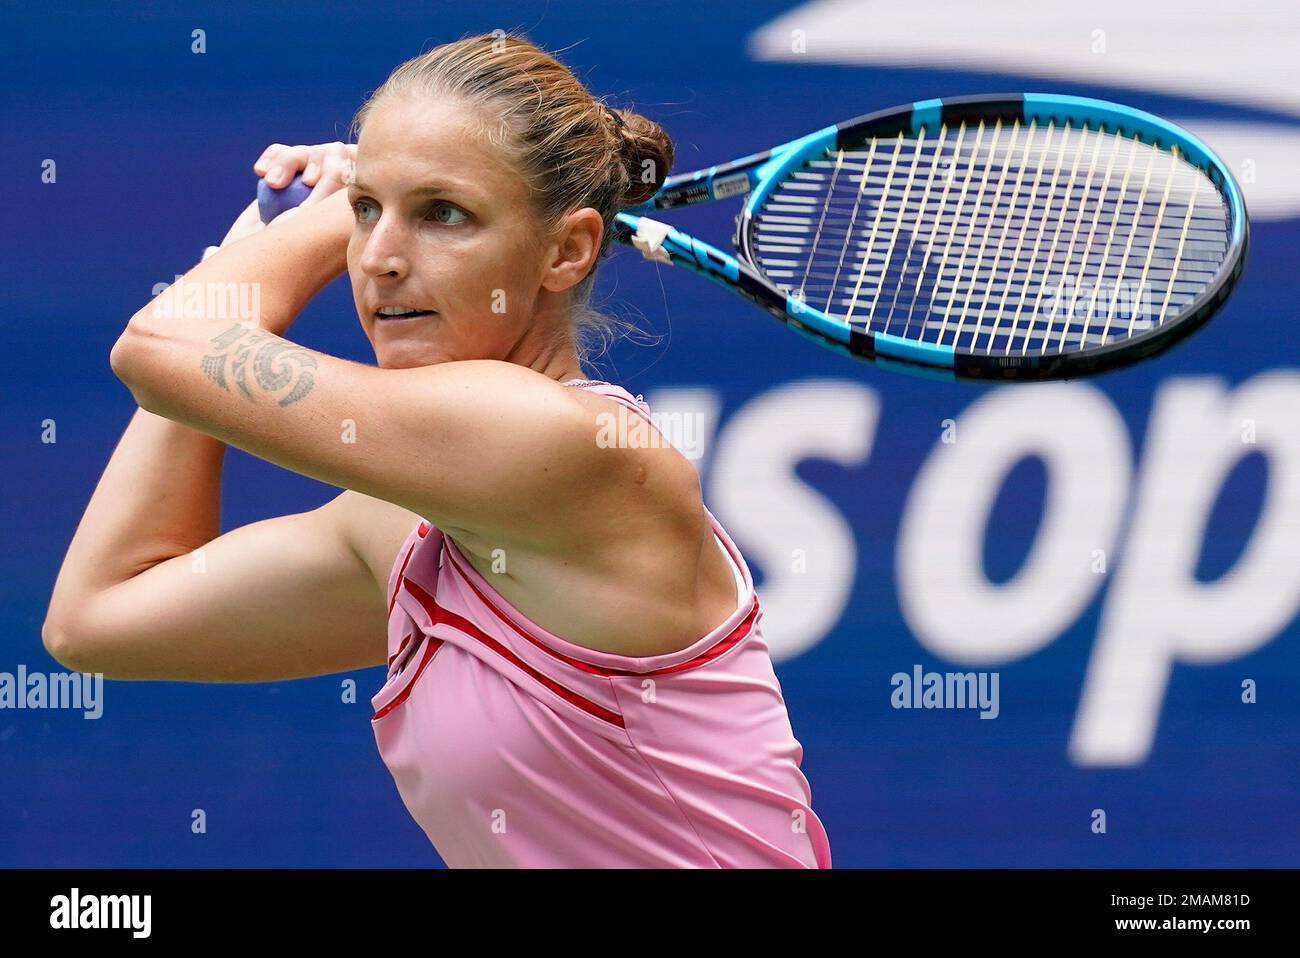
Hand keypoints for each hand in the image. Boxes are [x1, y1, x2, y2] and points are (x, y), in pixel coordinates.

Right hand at [216, 141, 357, 248]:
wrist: (252, 267)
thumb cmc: (292, 248)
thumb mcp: (319, 216)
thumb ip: (336, 181)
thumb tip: (343, 151)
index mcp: (355, 211)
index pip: (358, 167)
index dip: (338, 163)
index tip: (315, 182)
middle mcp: (334, 200)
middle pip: (332, 154)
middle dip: (312, 159)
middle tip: (303, 182)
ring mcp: (309, 193)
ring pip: (307, 153)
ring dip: (288, 161)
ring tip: (273, 183)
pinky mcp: (286, 188)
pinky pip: (284, 155)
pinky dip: (273, 159)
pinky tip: (261, 173)